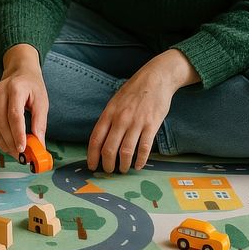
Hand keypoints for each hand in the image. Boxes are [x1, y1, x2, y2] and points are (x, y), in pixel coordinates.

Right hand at [0, 44, 48, 156]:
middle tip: (20, 156)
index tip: (22, 148)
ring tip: (14, 153)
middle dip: (10, 142)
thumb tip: (39, 145)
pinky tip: (6, 144)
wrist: (20, 70)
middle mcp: (0, 91)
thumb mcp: (42, 101)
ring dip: (2, 142)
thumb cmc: (32, 86)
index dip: (17, 133)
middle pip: (2, 122)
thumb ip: (40, 123)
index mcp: (16, 88)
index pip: (14, 114)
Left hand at [87, 50, 198, 173]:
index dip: (92, 156)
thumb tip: (101, 139)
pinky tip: (138, 165)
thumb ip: (109, 119)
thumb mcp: (115, 102)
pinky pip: (144, 148)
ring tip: (124, 170)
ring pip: (126, 151)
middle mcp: (120, 119)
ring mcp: (136, 122)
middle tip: (109, 171)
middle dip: (107, 165)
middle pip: (109, 149)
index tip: (92, 166)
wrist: (156, 78)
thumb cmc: (134, 90)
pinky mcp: (151, 125)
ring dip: (123, 165)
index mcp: (109, 113)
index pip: (95, 139)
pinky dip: (140, 160)